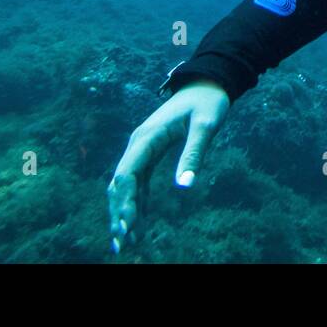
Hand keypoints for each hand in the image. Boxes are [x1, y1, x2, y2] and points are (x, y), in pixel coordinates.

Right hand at [106, 80, 229, 253]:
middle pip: (119, 183)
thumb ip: (194, 153)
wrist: (208, 83)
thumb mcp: (206, 126)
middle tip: (122, 243)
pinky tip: (139, 221)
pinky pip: (138, 180)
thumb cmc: (208, 101)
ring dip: (124, 211)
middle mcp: (139, 143)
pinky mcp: (150, 152)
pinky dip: (136, 201)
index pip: (127, 174)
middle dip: (118, 213)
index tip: (127, 226)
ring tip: (128, 241)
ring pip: (126, 184)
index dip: (124, 201)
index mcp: (147, 137)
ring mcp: (143, 148)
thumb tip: (184, 186)